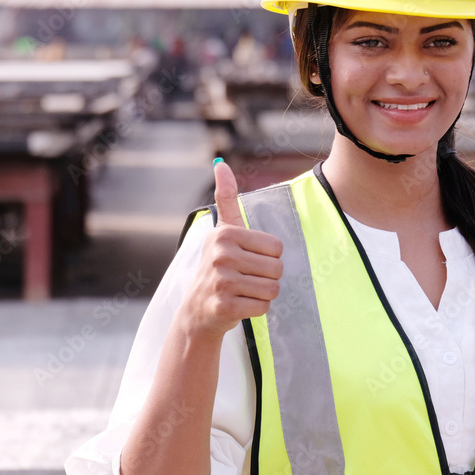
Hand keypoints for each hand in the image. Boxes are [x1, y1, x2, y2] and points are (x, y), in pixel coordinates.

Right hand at [178, 160, 282, 339]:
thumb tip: (220, 163)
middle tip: (246, 279)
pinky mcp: (225, 307)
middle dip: (268, 277)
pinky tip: (239, 304)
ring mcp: (221, 282)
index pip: (277, 247)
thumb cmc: (218, 266)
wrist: (197, 310)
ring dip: (263, 294)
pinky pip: (263, 307)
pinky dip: (257, 309)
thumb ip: (226, 197)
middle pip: (277, 268)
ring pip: (273, 289)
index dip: (269, 257)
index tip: (248, 260)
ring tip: (243, 291)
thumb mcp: (223, 231)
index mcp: (225, 234)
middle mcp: (221, 255)